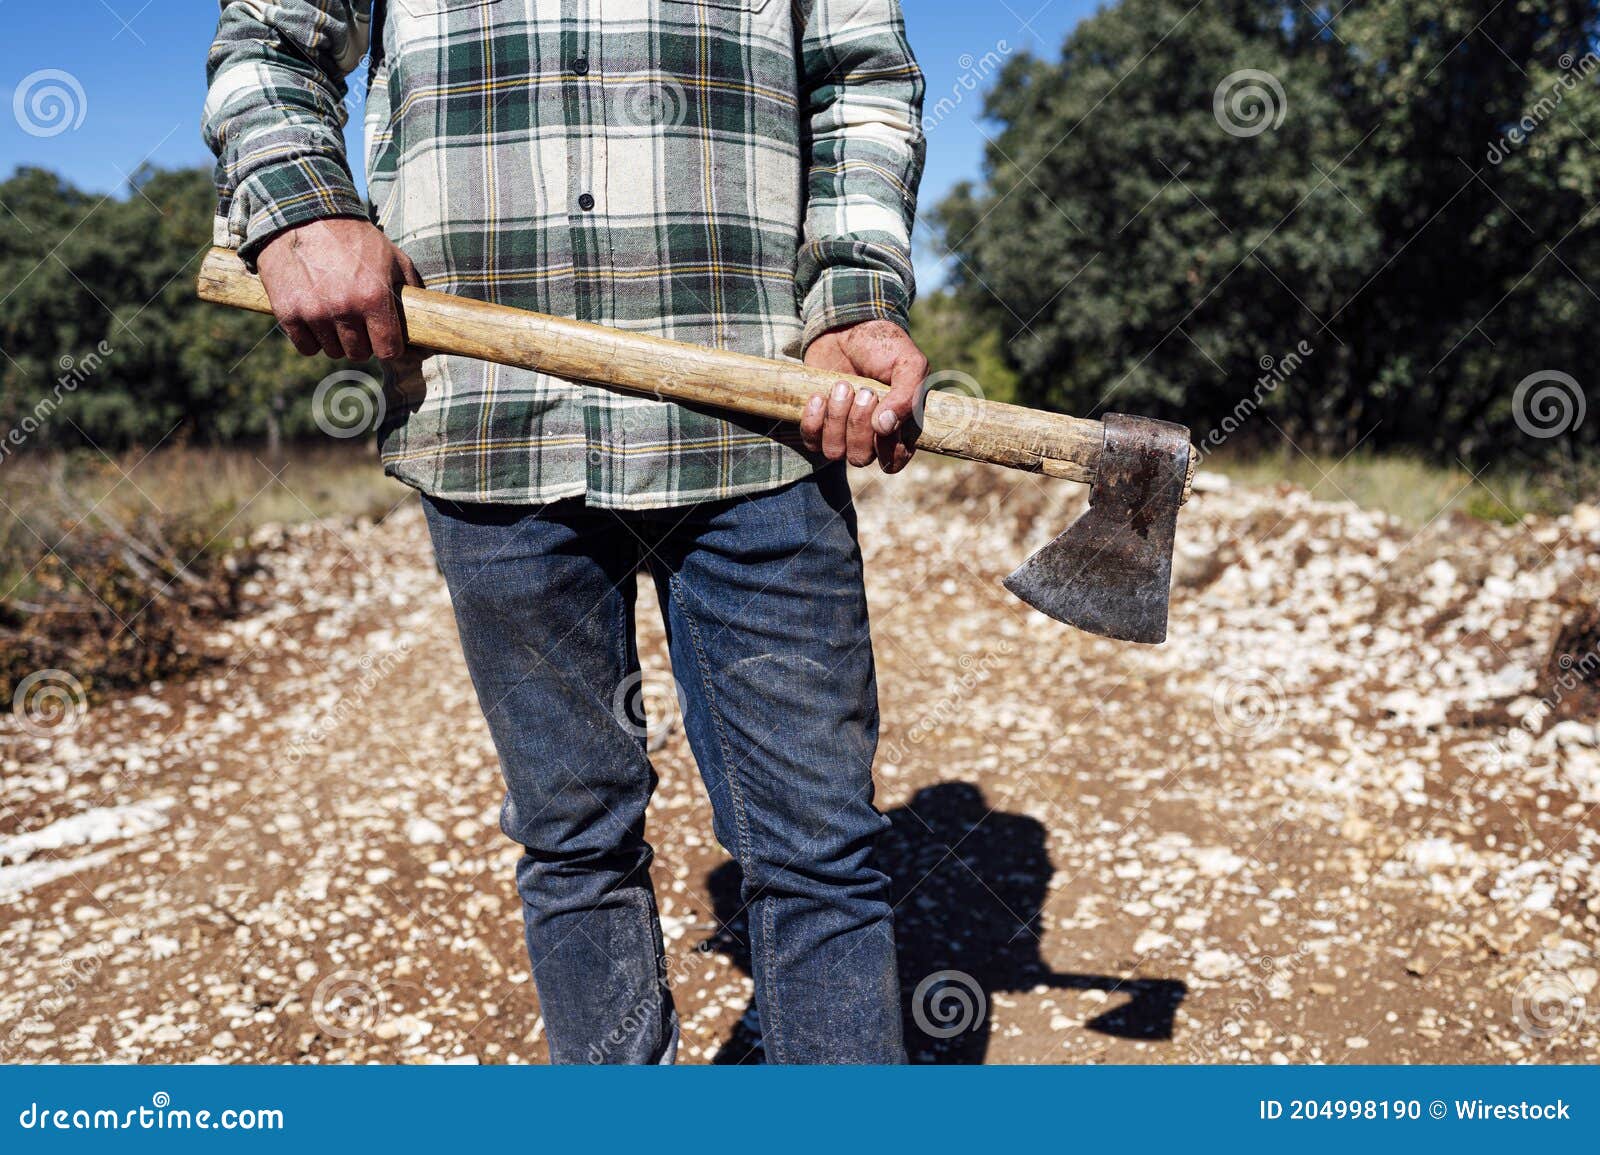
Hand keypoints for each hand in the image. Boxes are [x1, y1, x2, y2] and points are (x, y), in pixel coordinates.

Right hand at [255, 218, 423, 361]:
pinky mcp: (287, 312)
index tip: (386, 338)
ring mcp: (313, 312)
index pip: (388, 350)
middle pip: (360, 353)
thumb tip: (424, 321)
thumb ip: (410, 289)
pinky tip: (316, 318)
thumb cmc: (354, 239)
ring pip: (333, 351)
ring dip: (337, 340)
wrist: (303, 217)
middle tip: (359, 322)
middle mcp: (344, 308)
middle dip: (363, 342)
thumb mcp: (392, 257)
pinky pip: (307, 347)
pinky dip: (312, 339)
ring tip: (336, 314)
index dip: (389, 346)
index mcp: (374, 296)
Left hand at [799, 320, 927, 472]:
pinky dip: (814, 421)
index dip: (888, 449)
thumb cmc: (884, 346)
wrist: (847, 326)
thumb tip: (885, 428)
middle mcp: (871, 436)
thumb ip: (907, 396)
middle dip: (859, 425)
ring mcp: (842, 431)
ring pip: (835, 452)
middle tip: (863, 390)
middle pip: (860, 457)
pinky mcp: (817, 423)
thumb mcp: (908, 364)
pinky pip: (811, 441)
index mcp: (899, 427)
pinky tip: (819, 396)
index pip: (894, 461)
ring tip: (842, 386)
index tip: (884, 419)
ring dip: (837, 419)